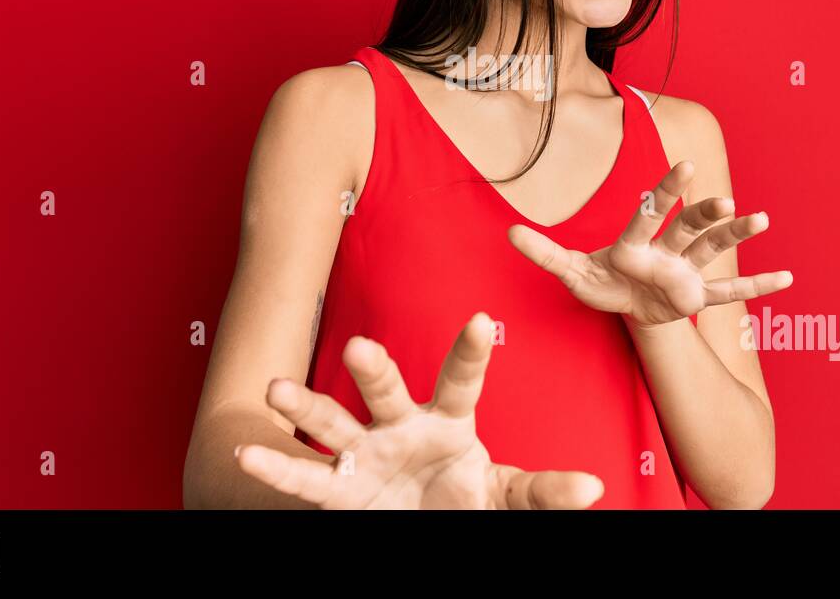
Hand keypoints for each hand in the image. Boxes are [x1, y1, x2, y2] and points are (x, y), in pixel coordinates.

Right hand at [235, 312, 605, 508]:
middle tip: (359, 347)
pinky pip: (306, 481)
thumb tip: (593, 491)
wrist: (422, 521)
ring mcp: (366, 454)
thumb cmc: (465, 498)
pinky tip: (246, 450)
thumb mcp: (507, 497)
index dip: (469, 352)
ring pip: (334, 424)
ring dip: (307, 407)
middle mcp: (401, 426)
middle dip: (373, 370)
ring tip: (276, 387)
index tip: (481, 318)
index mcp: (449, 421)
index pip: (461, 381)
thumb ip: (543, 492)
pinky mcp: (341, 491)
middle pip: (387, 391)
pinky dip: (277, 467)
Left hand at [507, 160, 792, 327]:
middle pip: (689, 227)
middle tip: (727, 199)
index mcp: (636, 240)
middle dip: (707, 213)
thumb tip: (508, 234)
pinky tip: (787, 278)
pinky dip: (757, 288)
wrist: (623, 302)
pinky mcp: (697, 297)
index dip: (666, 191)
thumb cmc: (598, 280)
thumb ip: (543, 253)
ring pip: (714, 251)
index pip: (651, 212)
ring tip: (761, 219)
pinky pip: (729, 293)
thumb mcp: (569, 272)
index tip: (686, 165)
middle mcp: (666, 249)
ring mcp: (685, 272)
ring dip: (737, 235)